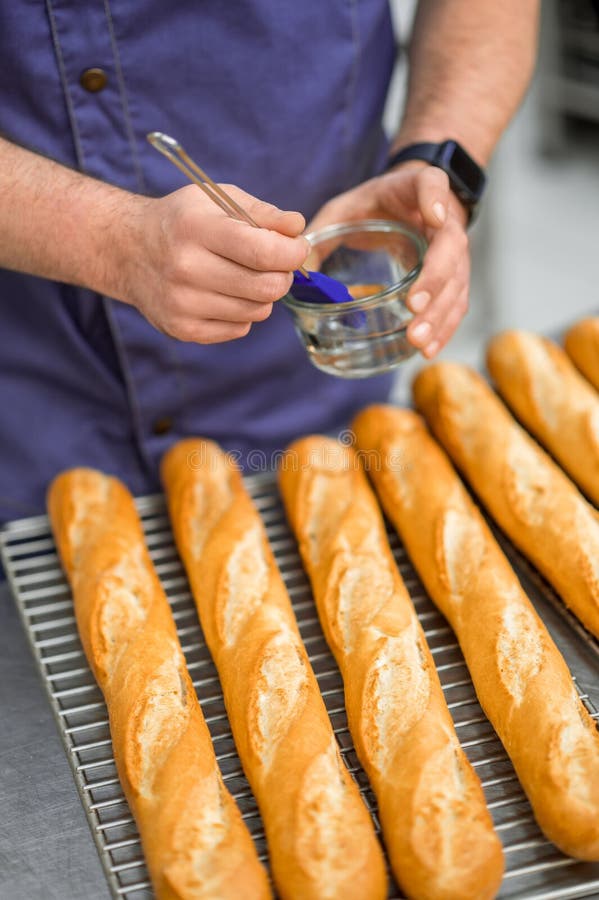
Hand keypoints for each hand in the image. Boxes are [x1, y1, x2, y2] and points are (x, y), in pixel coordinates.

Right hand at [116, 184, 309, 342]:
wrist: (130, 250)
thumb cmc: (184, 221)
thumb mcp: (218, 199)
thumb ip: (264, 213)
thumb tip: (298, 229)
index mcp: (196, 229)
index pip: (264, 252)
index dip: (293, 252)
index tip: (297, 247)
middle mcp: (185, 268)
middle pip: (267, 287)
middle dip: (283, 274)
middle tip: (274, 263)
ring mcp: (182, 303)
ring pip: (258, 311)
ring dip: (262, 294)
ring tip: (245, 276)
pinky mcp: (182, 329)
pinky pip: (239, 329)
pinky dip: (243, 312)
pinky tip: (225, 293)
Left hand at [308, 162, 468, 357]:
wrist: (407, 207)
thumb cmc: (373, 207)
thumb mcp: (344, 209)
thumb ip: (323, 231)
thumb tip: (297, 272)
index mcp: (415, 189)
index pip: (432, 183)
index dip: (436, 199)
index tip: (434, 217)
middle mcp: (444, 221)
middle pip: (452, 247)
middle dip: (435, 280)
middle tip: (414, 307)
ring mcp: (453, 253)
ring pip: (457, 283)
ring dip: (439, 314)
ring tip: (417, 340)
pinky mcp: (452, 280)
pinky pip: (455, 305)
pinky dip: (444, 329)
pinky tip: (426, 350)